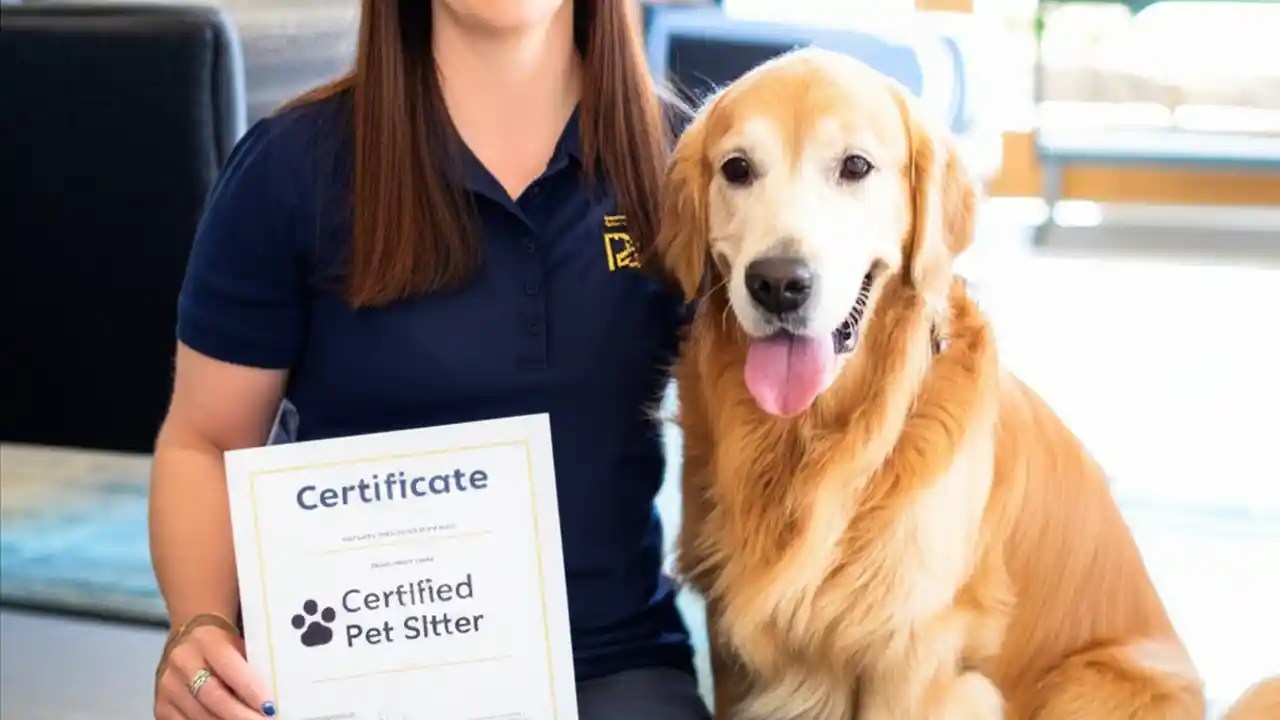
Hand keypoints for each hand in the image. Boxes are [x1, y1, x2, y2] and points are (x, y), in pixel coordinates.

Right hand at [154, 624, 274, 718]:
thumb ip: (251, 667)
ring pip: (200, 716)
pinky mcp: (162, 706)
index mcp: (207, 641)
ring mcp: (168, 686)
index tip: (270, 708)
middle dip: (241, 716)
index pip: (230, 669)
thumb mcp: (238, 644)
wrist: (187, 639)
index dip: (251, 691)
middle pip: (214, 697)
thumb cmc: (222, 644)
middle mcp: (183, 663)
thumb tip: (270, 699)